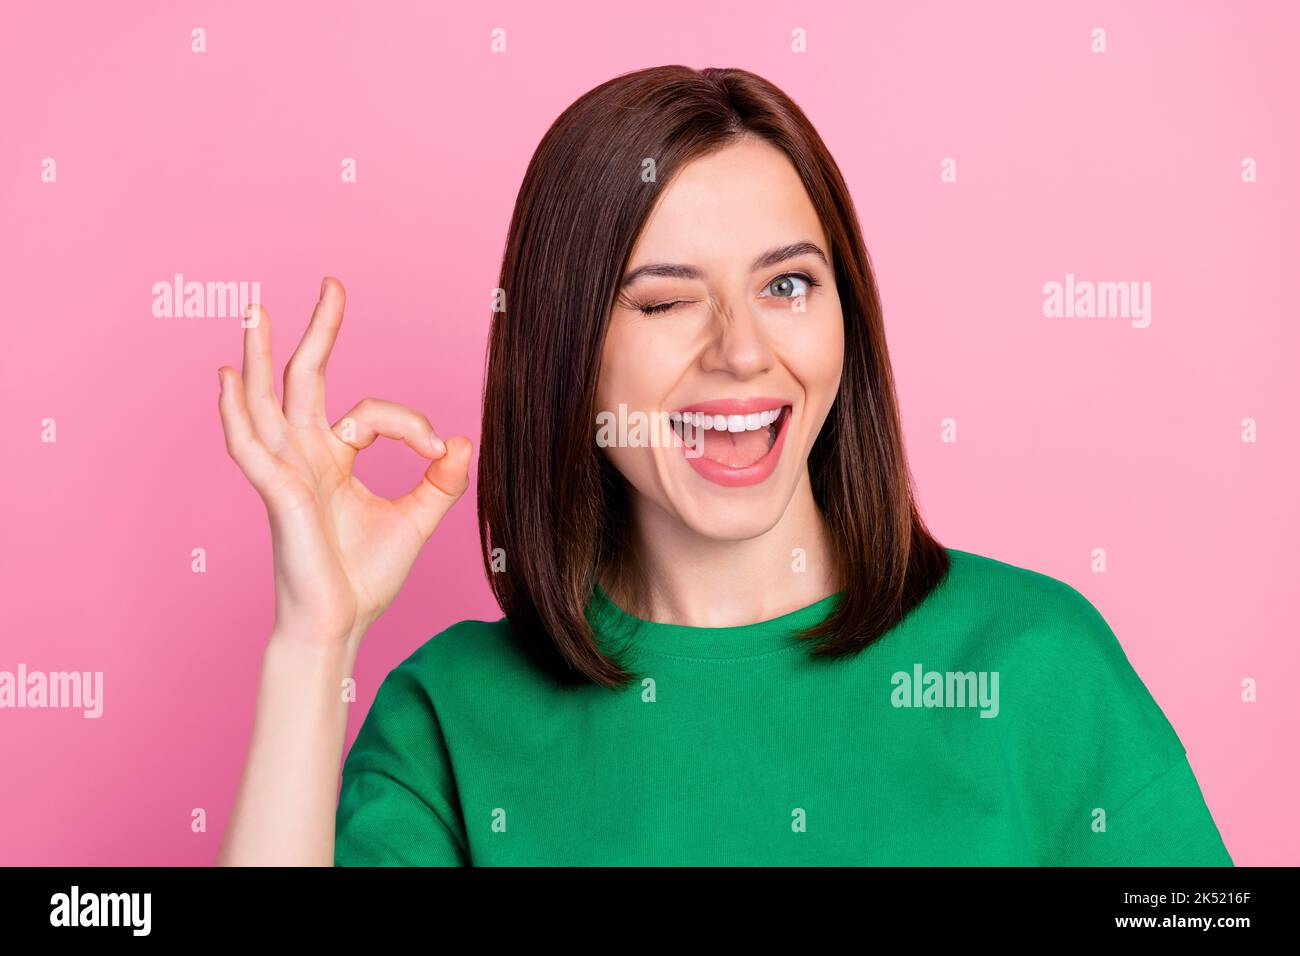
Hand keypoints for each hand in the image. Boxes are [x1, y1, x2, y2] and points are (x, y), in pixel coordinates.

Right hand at [217, 277, 470, 646]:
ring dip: (260, 356)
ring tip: (255, 311)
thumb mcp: (415, 519)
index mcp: (334, 459)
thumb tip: (463, 441)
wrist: (338, 624)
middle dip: (318, 331)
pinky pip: (251, 447)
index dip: (412, 424)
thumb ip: (439, 481)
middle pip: (305, 380)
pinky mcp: (278, 493)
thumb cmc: (364, 578)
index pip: (371, 413)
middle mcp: (305, 457)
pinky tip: (228, 378)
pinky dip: (236, 412)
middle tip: (332, 284)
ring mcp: (286, 472)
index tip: (440, 450)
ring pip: (267, 401)